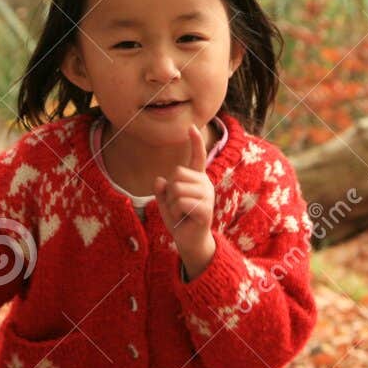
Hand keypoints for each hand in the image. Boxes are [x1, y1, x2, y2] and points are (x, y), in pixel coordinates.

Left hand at [153, 124, 215, 278]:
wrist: (189, 241)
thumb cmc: (179, 219)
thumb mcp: (165, 203)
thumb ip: (162, 191)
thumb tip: (160, 180)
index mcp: (197, 179)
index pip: (197, 157)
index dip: (195, 142)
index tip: (191, 126)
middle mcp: (205, 184)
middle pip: (177, 174)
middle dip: (169, 191)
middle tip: (176, 205)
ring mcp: (207, 196)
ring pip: (177, 189)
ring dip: (172, 203)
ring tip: (180, 213)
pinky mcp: (206, 209)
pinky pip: (182, 202)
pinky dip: (176, 212)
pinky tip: (184, 218)